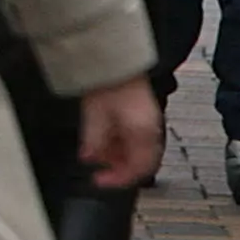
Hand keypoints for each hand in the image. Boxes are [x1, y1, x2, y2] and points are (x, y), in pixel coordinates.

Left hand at [76, 76, 161, 190]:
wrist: (117, 58)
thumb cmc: (109, 80)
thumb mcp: (96, 114)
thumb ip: (94, 140)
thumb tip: (88, 158)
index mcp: (144, 133)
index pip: (139, 168)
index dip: (119, 179)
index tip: (101, 181)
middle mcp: (150, 130)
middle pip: (140, 162)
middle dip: (118, 169)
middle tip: (100, 171)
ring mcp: (148, 122)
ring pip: (137, 151)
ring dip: (117, 157)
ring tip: (97, 156)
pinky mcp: (142, 115)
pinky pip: (135, 138)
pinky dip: (119, 144)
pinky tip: (103, 143)